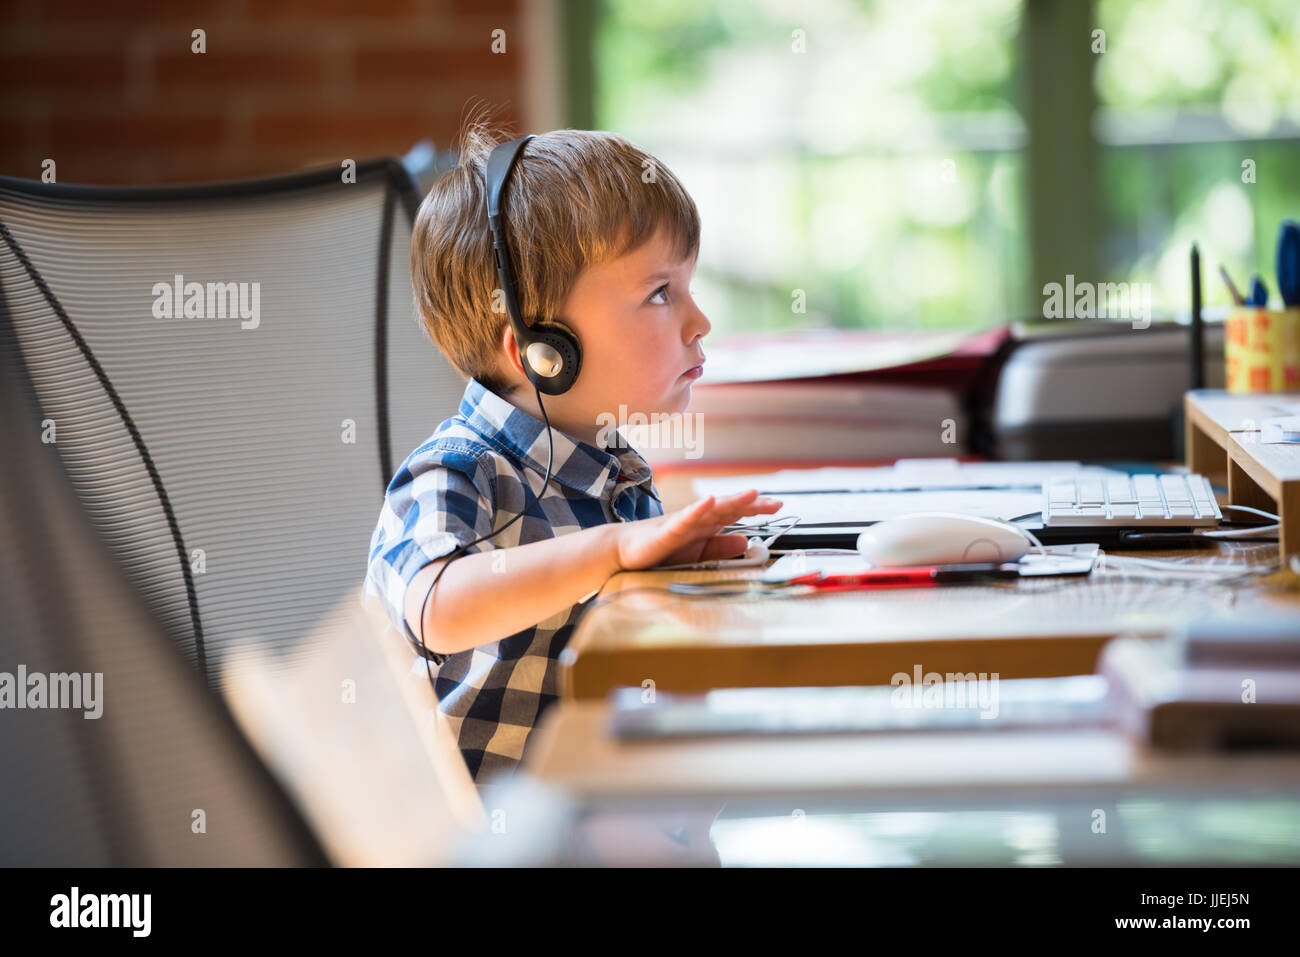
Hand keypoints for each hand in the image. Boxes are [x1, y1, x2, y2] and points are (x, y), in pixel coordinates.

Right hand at [612, 489, 783, 571]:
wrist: (625, 552)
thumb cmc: (661, 551)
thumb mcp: (698, 554)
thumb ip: (721, 548)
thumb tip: (746, 541)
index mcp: (707, 525)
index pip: (736, 514)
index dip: (757, 508)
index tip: (777, 506)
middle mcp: (698, 519)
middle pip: (729, 508)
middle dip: (753, 504)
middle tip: (775, 502)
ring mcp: (683, 522)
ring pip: (712, 509)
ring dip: (732, 501)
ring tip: (752, 494)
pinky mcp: (667, 530)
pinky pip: (685, 518)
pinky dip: (698, 509)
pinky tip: (709, 500)